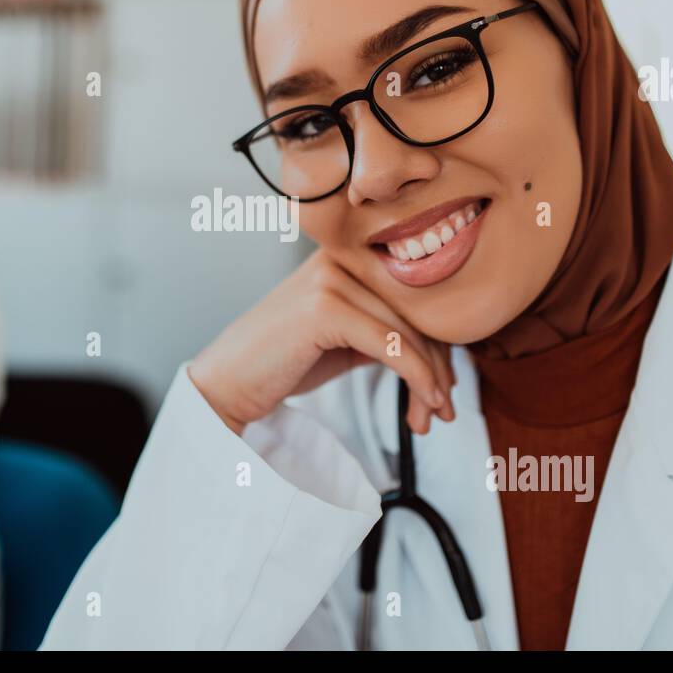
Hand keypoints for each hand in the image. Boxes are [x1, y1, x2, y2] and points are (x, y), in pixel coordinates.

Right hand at [189, 249, 455, 436]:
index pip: (413, 294)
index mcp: (345, 256)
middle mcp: (339, 257)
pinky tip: (424, 403)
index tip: (445, 386)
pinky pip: (390, 345)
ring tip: (432, 416)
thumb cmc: (283, 362)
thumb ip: (383, 328)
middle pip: (415, 312)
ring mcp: (331, 279)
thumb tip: (441, 349)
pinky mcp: (325, 308)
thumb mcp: (344, 338)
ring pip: (407, 331)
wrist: (227, 382)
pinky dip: (416, 378)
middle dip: (438, 366)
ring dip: (430, 381)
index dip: (438, 341)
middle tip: (445, 409)